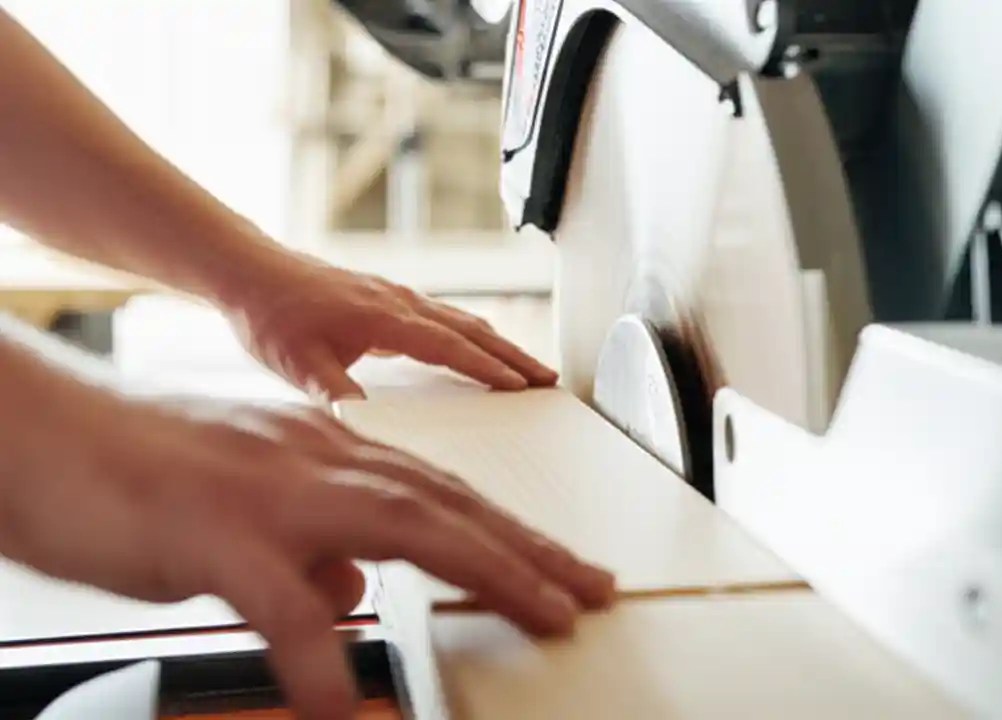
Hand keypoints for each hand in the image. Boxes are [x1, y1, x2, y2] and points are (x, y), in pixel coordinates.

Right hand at [0, 384, 614, 719]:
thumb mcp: (245, 509)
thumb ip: (309, 544)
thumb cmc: (136, 474)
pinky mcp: (213, 533)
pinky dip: (321, 659)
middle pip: (447, 503)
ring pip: (404, 525)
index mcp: (323, 453)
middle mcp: (314, 460)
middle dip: (529, 550)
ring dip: (485, 570)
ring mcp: (270, 491)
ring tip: (545, 615)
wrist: (42, 436)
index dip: (511, 530)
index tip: (565, 567)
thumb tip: (354, 589)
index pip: (441, 490)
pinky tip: (343, 709)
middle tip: (592, 591)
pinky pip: (283, 607)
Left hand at [223, 256, 557, 400]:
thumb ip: (335, 390)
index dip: (487, 368)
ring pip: (462, 320)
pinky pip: (445, 316)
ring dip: (500, 344)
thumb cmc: (271, 316)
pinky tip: (479, 346)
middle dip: (514, 356)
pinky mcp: (389, 298)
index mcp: (384, 319)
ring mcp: (397, 297)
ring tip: (530, 367)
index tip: (522, 386)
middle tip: (549, 378)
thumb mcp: (296, 364)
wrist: (250, 271)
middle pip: (471, 330)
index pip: (449, 347)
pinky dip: (473, 333)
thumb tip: (368, 420)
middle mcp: (399, 303)